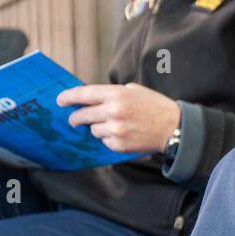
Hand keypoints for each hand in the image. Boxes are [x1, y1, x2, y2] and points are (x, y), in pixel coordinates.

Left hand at [58, 83, 180, 154]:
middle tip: (75, 119)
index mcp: (117, 94)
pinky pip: (104, 141)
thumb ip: (113, 94)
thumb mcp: (135, 90)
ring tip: (115, 126)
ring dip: (98, 128)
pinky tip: (124, 135)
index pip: (84, 94)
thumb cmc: (155, 106)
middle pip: (83, 115)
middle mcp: (114, 111)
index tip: (60, 100)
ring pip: (93, 130)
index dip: (69, 97)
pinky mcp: (119, 145)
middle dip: (76, 118)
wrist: (174, 127)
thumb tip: (91, 99)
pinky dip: (109, 139)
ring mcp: (115, 129)